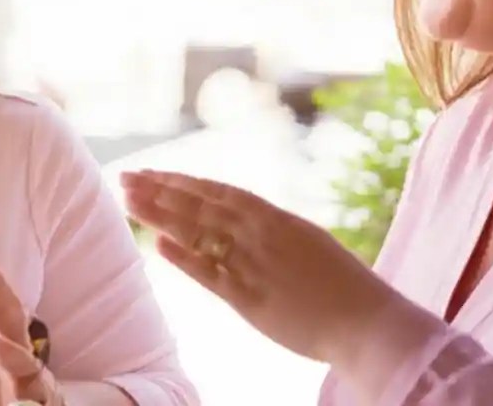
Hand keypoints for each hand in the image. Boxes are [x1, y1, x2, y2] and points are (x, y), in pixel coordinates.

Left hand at [120, 169, 398, 366]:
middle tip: (124, 177)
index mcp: (276, 218)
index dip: (180, 181)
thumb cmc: (344, 286)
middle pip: (199, 205)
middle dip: (158, 190)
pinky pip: (212, 274)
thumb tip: (250, 222)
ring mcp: (255, 264)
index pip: (218, 192)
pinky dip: (184, 257)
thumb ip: (275, 232)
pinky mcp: (252, 299)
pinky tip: (157, 244)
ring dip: (160, 215)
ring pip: (199, 232)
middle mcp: (261, 234)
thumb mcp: (308, 244)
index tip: (150, 172)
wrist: (369, 321)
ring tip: (128, 202)